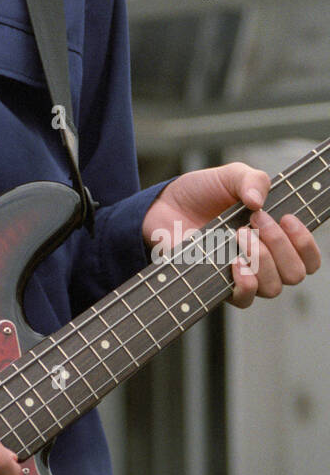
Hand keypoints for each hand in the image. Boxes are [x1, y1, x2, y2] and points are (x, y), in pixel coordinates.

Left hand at [142, 162, 320, 307]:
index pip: (309, 258)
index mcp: (274, 238)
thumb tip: (259, 200)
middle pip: (294, 274)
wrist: (165, 204)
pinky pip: (244, 299)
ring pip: (273, 288)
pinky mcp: (217, 285)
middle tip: (256, 220)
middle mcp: (263, 261)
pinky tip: (233, 261)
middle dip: (280, 244)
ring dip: (262, 259)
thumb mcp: (231, 175)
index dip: (306, 243)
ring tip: (239, 234)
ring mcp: (240, 275)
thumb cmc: (202, 193)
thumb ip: (253, 180)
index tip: (287, 217)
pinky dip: (245, 282)